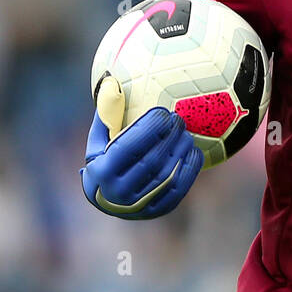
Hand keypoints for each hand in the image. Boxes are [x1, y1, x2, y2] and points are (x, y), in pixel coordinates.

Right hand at [80, 75, 203, 219]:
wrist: (109, 201)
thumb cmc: (105, 160)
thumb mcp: (98, 140)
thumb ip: (106, 115)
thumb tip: (112, 81)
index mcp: (102, 172)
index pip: (128, 147)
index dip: (148, 128)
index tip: (162, 112)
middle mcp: (120, 193)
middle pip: (151, 160)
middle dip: (168, 137)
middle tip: (178, 119)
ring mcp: (140, 205)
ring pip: (167, 174)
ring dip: (180, 150)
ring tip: (186, 132)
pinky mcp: (158, 210)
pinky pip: (179, 188)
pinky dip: (189, 168)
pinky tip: (194, 150)